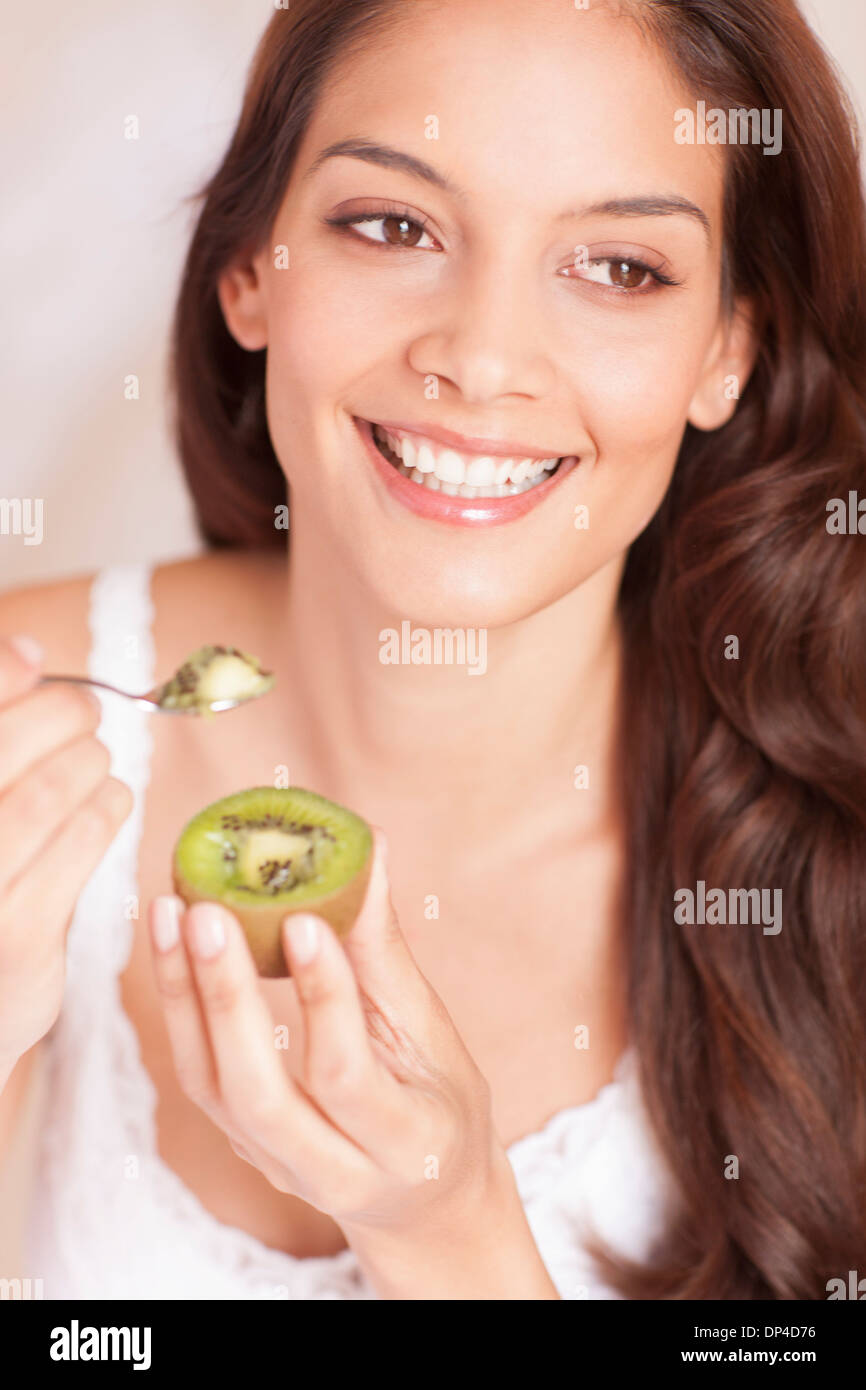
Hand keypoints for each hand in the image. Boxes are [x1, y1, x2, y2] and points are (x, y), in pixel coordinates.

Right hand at [0, 635, 132, 1080]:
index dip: (1, 676)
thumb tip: (29, 652)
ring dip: (87, 759)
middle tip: (83, 711)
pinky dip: (107, 806)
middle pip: (6, 747)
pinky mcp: (18, 940)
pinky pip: (81, 846)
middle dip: (58, 712)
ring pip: (46, 793)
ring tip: (94, 756)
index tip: (33, 662)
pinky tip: (110, 799)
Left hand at [148, 831, 558, 1297]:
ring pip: (213, 1090)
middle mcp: (334, 1171)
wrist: (421, 1194)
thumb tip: (365, 846)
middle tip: (207, 912)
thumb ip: (386, 947)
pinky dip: (180, 1007)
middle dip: (227, 1001)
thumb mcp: (430, 1030)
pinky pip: (199, 1078)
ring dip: (184, 997)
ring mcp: (278, 1167)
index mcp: (404, 1140)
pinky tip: (170, 943)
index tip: (302, 920)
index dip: (324, 998)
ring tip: (171, 912)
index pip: (348, 1075)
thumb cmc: (436, 1096)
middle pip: (260, 1097)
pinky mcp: (241, 1146)